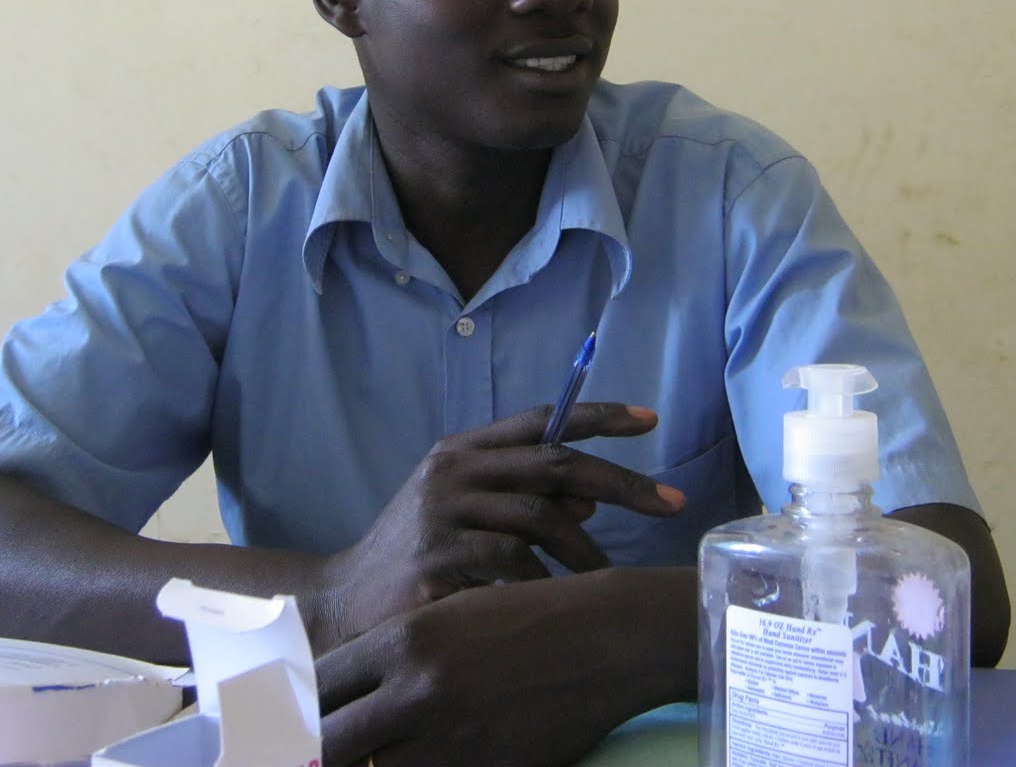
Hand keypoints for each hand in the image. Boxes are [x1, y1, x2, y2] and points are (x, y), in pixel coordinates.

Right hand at [311, 404, 683, 649]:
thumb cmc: (418, 554)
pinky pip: (514, 565)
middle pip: (555, 463)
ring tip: (611, 578)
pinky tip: (560, 599)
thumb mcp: (465, 510)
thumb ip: (522, 493)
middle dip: (621, 481)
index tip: (650, 418)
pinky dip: (546, 581)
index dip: (598, 415)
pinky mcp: (437, 559)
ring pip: (542, 517)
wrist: (343, 601)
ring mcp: (443, 513)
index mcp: (462, 450)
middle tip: (671, 502)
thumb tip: (593, 495)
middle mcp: (453, 471)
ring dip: (588, 550)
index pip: (540, 419)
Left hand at [318, 570, 694, 766]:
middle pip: (327, 742)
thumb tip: (339, 694)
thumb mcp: (449, 616)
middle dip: (305, 754)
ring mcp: (449, 736)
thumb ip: (393, 654)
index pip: (317, 688)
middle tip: (284, 758)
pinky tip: (402, 764)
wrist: (605, 635)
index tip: (273, 728)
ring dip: (359, 766)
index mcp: (402, 640)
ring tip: (346, 762)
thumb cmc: (526, 615)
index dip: (291, 713)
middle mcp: (416, 689)